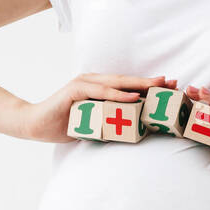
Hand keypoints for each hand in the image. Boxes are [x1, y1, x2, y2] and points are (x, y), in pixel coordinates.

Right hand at [19, 73, 176, 142]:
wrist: (36, 125)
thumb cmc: (64, 125)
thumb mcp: (94, 123)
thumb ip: (111, 121)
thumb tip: (134, 129)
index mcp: (99, 87)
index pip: (128, 86)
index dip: (149, 86)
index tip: (170, 88)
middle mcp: (94, 81)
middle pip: (127, 81)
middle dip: (151, 82)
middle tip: (173, 82)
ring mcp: (84, 83)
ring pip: (117, 83)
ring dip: (139, 85)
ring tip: (159, 87)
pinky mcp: (75, 90)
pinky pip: (100, 92)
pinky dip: (117, 94)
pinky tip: (132, 97)